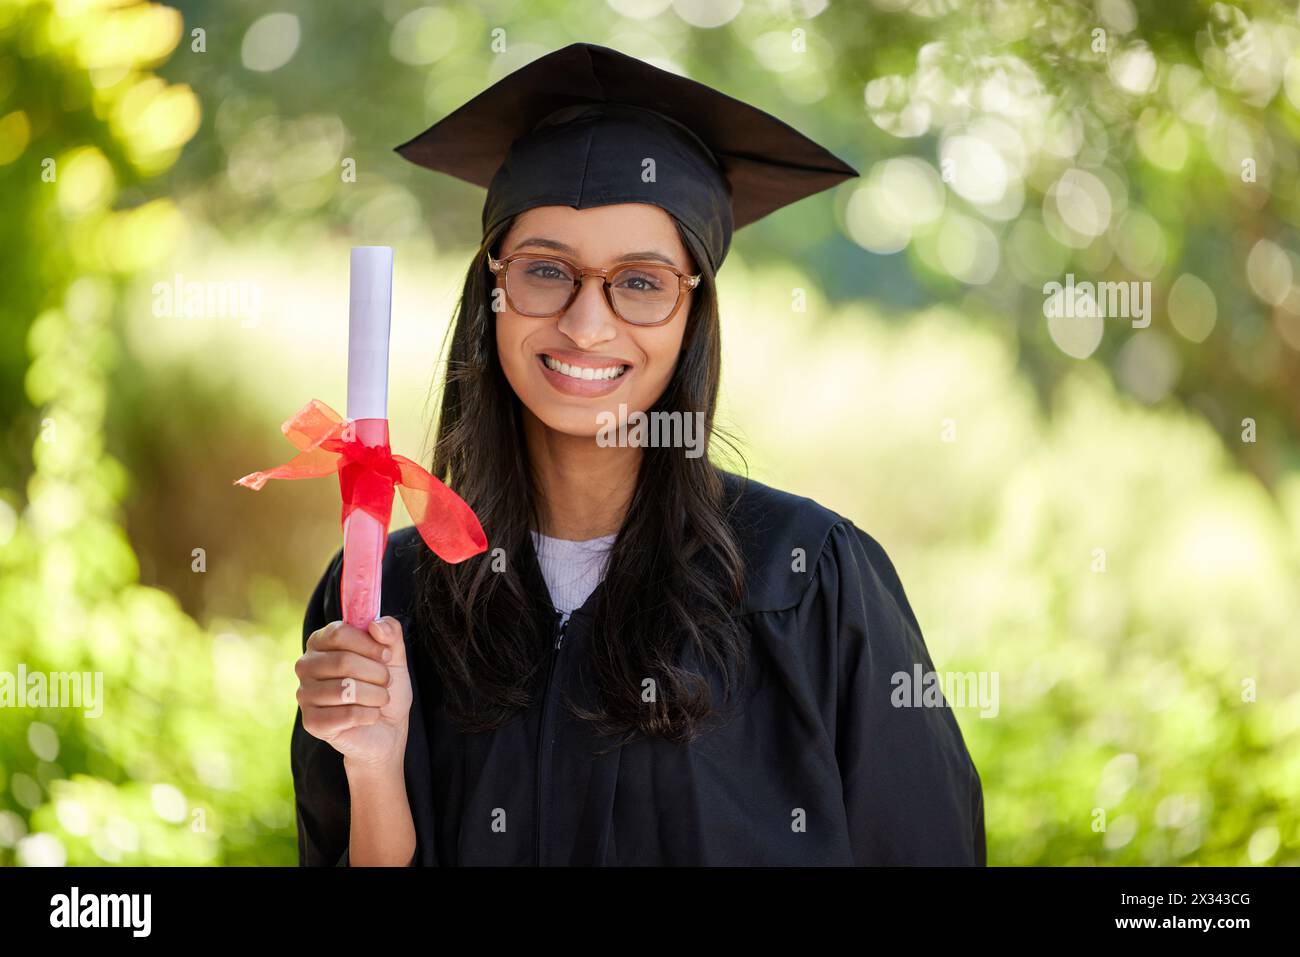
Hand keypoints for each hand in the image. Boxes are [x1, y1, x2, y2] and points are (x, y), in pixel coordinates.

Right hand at [296, 616, 412, 769]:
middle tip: (386, 681)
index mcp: (321, 642)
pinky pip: (347, 715)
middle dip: (376, 673)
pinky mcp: (311, 722)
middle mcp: (306, 666)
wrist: (386, 729)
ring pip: (345, 690)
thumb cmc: (384, 686)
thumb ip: (390, 632)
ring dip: (376, 695)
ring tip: (381, 699)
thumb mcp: (394, 655)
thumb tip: (375, 625)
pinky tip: (370, 716)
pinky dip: (370, 715)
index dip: (369, 644)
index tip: (387, 655)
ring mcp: (304, 695)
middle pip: (342, 661)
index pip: (338, 633)